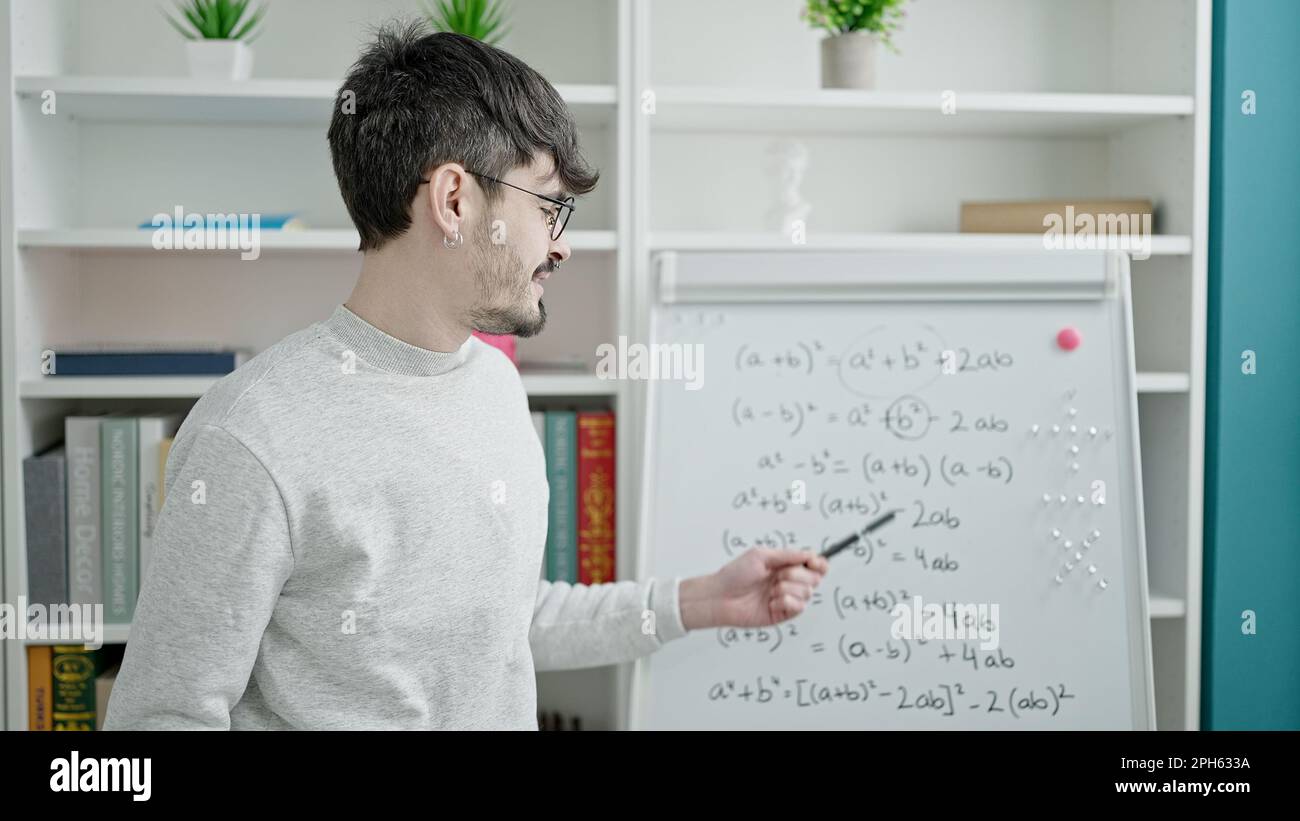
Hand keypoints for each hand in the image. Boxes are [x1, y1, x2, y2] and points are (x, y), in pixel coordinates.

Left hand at [679, 548, 829, 629]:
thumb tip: (810, 554)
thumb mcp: (761, 556)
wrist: (720, 596)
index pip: (813, 565)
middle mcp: (788, 582)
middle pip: (814, 578)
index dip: (819, 563)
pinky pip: (799, 607)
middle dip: (798, 575)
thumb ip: (788, 555)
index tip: (815, 562)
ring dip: (788, 588)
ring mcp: (786, 599)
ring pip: (807, 592)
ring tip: (770, 590)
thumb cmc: (735, 574)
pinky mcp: (782, 614)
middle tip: (778, 575)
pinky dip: (786, 601)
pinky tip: (771, 601)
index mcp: (784, 566)